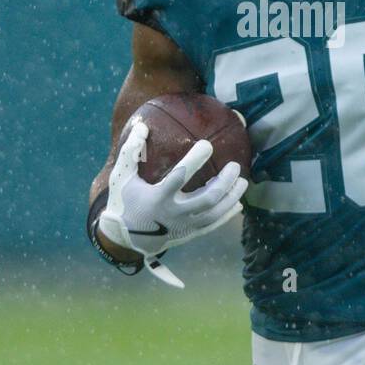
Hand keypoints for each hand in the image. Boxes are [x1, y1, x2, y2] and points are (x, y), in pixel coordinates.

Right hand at [98, 120, 247, 288]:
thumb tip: (143, 125)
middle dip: (225, 182)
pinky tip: (238, 203)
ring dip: (231, 197)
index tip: (208, 144)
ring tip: (243, 181)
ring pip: (215, 213)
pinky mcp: (188, 234)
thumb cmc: (123, 201)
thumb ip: (130, 151)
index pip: (180, 176)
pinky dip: (227, 214)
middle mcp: (173, 214)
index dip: (195, 160)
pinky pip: (213, 225)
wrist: (124, 238)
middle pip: (207, 198)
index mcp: (157, 198)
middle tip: (235, 165)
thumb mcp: (121, 176)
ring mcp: (183, 226)